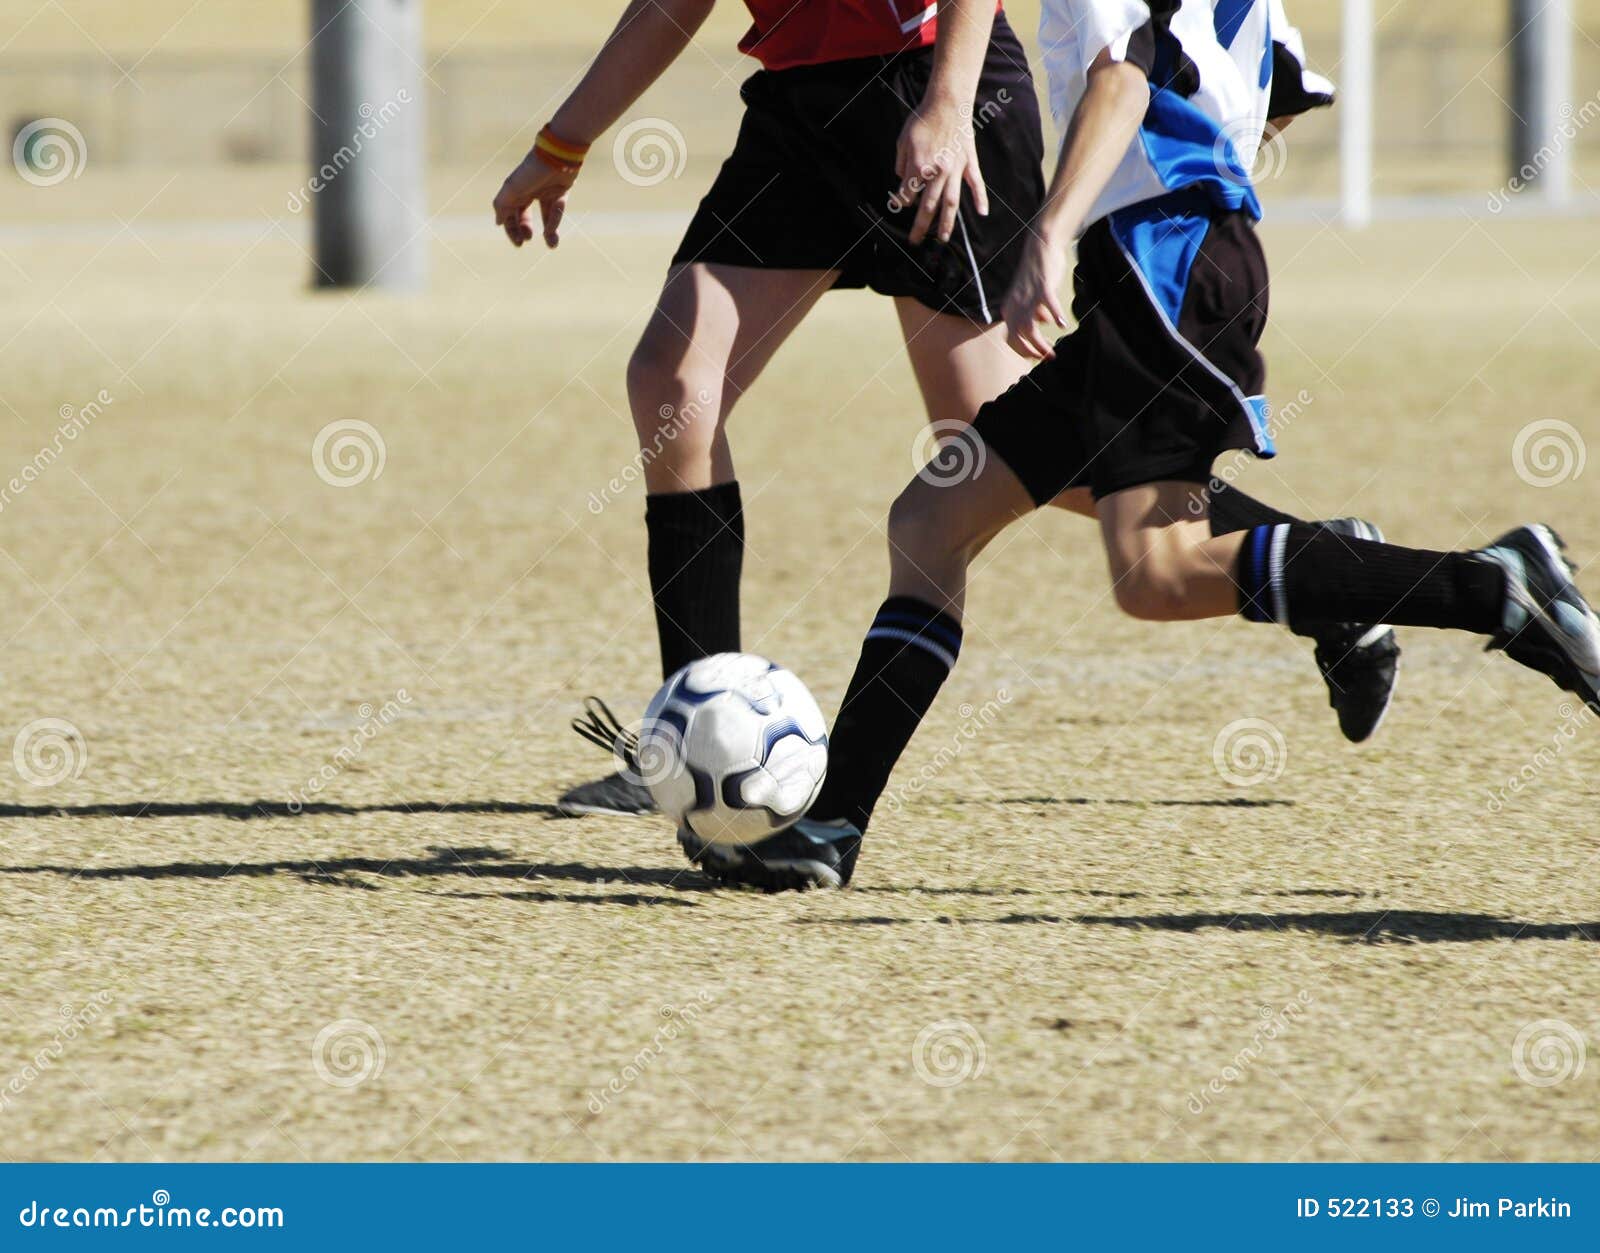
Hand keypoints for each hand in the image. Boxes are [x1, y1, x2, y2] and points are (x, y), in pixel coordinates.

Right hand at [492, 150, 578, 248]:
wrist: (557, 156)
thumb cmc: (531, 172)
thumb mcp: (512, 189)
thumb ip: (502, 205)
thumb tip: (497, 222)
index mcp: (515, 190)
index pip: (509, 213)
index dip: (511, 228)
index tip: (518, 242)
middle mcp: (529, 191)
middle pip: (524, 215)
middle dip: (524, 229)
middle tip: (527, 240)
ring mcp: (545, 191)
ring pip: (545, 216)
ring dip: (548, 232)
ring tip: (552, 245)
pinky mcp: (561, 191)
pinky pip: (557, 210)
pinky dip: (556, 221)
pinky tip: (553, 231)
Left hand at [894, 94, 988, 245]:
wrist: (947, 103)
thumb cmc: (922, 120)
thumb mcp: (902, 141)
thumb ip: (901, 164)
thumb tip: (902, 181)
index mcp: (918, 168)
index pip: (907, 195)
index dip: (900, 201)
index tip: (899, 202)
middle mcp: (937, 173)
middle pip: (928, 207)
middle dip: (920, 227)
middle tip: (914, 241)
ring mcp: (955, 170)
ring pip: (951, 203)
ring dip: (946, 224)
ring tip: (942, 240)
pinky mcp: (968, 163)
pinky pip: (976, 184)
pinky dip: (980, 198)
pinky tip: (982, 213)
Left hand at [1002, 234, 1070, 359]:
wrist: (1041, 246)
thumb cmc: (1038, 273)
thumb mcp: (1030, 295)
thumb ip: (1034, 310)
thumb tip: (1043, 322)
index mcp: (1009, 308)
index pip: (1010, 338)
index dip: (1023, 350)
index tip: (1037, 356)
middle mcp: (1014, 305)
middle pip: (1017, 337)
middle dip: (1031, 351)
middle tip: (1047, 357)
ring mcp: (1028, 296)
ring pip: (1028, 328)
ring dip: (1040, 344)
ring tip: (1052, 352)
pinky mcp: (1042, 287)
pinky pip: (1048, 306)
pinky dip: (1055, 316)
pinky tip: (1063, 325)